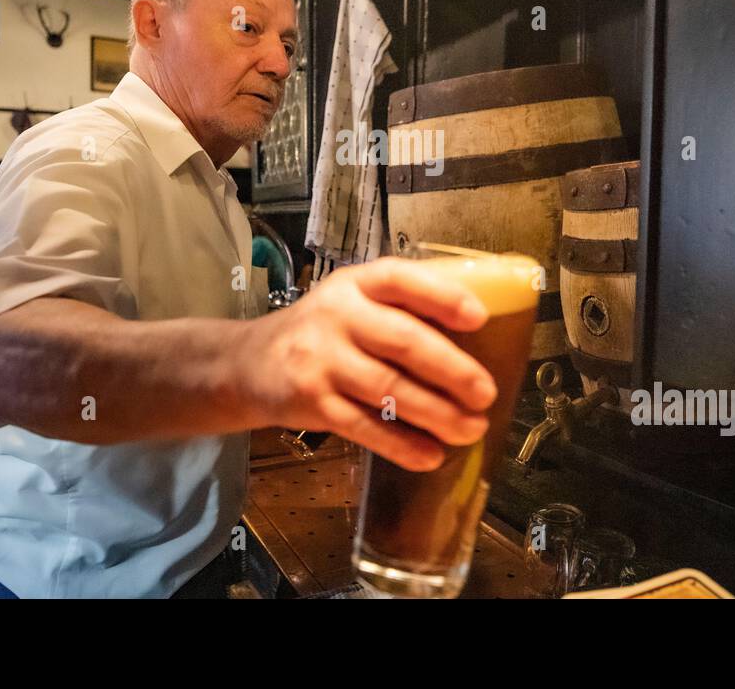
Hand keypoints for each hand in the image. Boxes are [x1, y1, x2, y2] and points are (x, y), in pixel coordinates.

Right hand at [230, 256, 495, 470]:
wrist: (247, 362)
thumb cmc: (321, 331)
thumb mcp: (352, 301)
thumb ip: (398, 309)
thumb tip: (476, 338)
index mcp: (355, 284)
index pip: (400, 279)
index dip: (441, 296)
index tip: (478, 318)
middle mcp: (337, 316)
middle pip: (403, 340)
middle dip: (452, 370)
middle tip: (486, 393)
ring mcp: (321, 360)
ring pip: (388, 388)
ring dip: (436, 413)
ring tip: (471, 429)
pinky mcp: (311, 402)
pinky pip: (364, 426)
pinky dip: (401, 444)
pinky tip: (430, 454)